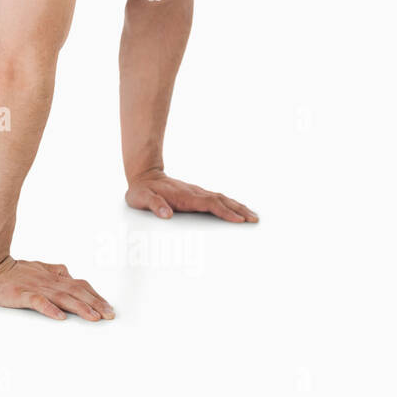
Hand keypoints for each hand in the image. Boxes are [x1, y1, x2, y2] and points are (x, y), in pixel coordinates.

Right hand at [0, 256, 114, 321]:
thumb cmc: (12, 270)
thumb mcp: (37, 268)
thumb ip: (54, 271)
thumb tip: (69, 274)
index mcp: (52, 277)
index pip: (79, 286)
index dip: (95, 296)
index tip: (108, 308)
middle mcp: (48, 282)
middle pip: (76, 292)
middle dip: (95, 304)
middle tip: (110, 315)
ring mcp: (35, 287)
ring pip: (62, 297)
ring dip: (80, 308)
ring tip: (94, 317)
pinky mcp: (21, 294)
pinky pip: (37, 302)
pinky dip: (50, 309)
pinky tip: (60, 317)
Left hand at [124, 169, 258, 221]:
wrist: (144, 176)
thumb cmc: (142, 191)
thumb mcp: (142, 199)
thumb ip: (154, 206)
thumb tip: (166, 215)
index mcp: (184, 196)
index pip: (209, 203)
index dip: (224, 212)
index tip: (238, 220)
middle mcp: (194, 193)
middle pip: (221, 200)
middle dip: (239, 210)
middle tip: (254, 219)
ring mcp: (196, 193)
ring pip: (222, 198)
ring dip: (238, 206)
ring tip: (253, 215)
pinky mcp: (196, 195)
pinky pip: (217, 199)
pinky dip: (230, 204)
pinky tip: (237, 210)